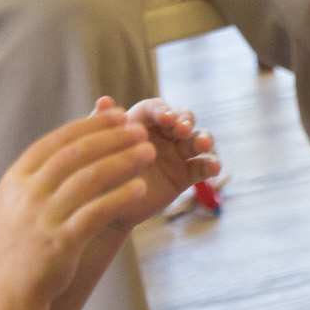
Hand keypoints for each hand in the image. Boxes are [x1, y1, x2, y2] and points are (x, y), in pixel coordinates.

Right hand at [0, 108, 155, 305]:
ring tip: (149, 153)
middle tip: (142, 131)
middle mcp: (26, 195)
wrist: (7, 294)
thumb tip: (89, 124)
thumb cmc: (26, 238)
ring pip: (90, 179)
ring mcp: (42, 219)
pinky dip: (121, 196)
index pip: (58, 140)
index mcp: (16, 179)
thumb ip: (53, 166)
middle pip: (76, 154)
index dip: (92, 125)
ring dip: (124, 161)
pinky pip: (97, 212)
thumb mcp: (26, 199)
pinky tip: (141, 188)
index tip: (120, 114)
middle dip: (113, 138)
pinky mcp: (60, 244)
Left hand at [110, 96, 218, 228]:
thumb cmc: (97, 175)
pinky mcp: (186, 175)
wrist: (105, 209)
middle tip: (183, 130)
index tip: (165, 119)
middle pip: (183, 119)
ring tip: (204, 145)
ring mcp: (177, 154)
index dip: (164, 110)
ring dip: (204, 138)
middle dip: (186, 121)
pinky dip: (211, 164)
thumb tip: (103, 99)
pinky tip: (214, 167)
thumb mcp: (96, 150)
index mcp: (142, 122)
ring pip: (197, 140)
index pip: (157, 108)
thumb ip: (100, 125)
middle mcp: (163, 134)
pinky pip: (203, 166)